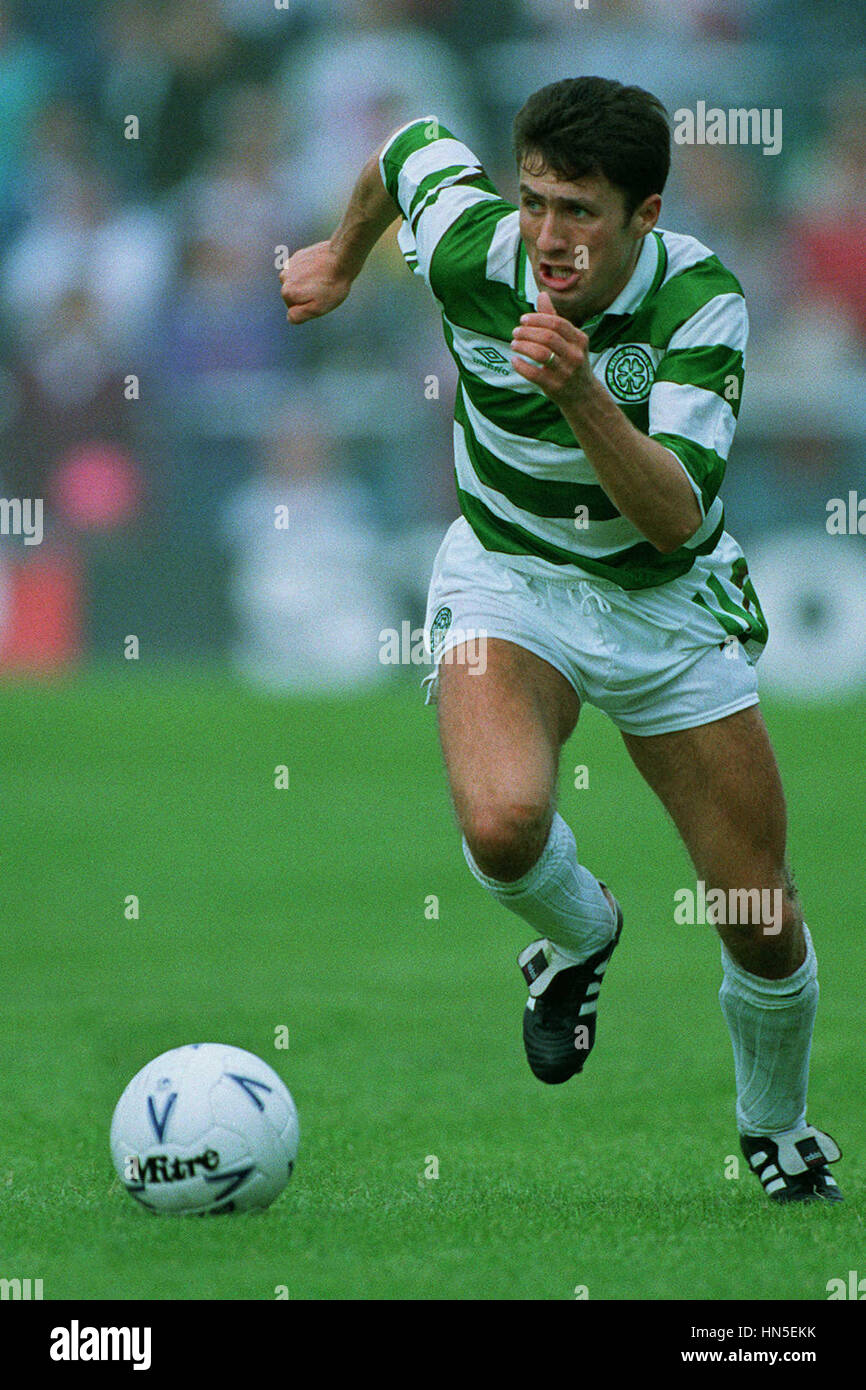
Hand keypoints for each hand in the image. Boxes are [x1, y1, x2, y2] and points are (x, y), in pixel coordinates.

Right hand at [279, 241, 352, 323]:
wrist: (342, 257)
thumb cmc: (332, 285)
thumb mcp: (317, 308)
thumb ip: (298, 316)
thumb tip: (289, 316)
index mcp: (287, 292)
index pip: (293, 309)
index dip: (309, 307)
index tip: (321, 299)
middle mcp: (284, 277)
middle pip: (294, 295)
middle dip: (307, 295)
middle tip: (324, 289)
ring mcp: (291, 264)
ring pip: (298, 282)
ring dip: (308, 283)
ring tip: (324, 279)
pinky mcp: (299, 255)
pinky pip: (303, 270)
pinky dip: (311, 271)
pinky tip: (323, 269)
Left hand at [510, 291, 593, 406]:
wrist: (583, 396)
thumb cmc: (572, 362)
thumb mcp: (569, 341)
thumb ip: (554, 319)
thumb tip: (542, 295)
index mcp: (579, 340)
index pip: (557, 323)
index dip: (537, 319)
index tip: (523, 319)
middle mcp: (575, 355)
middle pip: (548, 337)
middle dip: (528, 332)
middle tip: (515, 331)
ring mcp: (565, 372)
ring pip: (541, 354)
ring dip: (523, 346)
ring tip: (514, 344)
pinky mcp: (555, 386)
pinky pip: (534, 373)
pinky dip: (521, 366)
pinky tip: (514, 361)